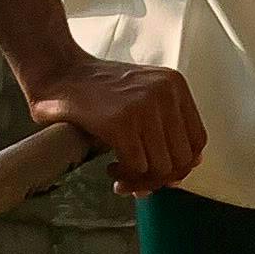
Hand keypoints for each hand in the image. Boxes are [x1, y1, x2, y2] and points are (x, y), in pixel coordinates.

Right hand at [28, 54, 206, 192]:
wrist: (57, 71)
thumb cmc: (95, 89)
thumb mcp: (141, 95)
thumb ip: (163, 127)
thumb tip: (176, 177)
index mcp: (174, 85)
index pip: (197, 140)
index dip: (181, 165)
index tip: (160, 174)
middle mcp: (165, 93)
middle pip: (182, 158)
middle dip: (159, 179)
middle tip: (137, 182)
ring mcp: (144, 107)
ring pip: (160, 167)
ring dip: (140, 181)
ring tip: (120, 176)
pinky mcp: (121, 122)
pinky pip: (137, 166)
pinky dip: (125, 176)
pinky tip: (111, 169)